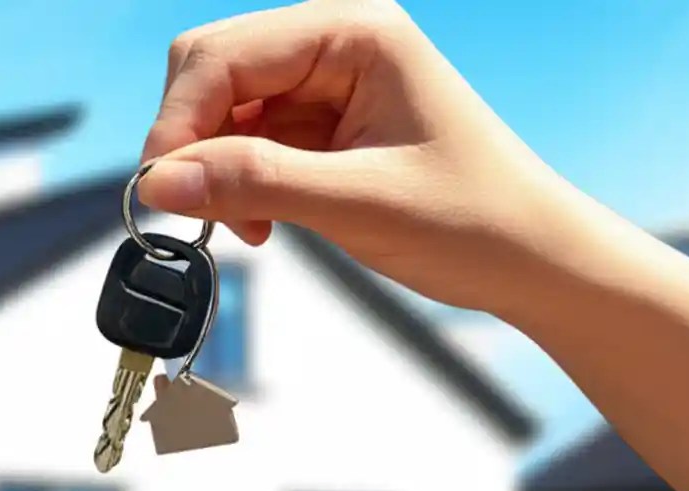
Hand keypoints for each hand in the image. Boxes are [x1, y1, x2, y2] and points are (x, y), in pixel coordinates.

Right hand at [137, 0, 591, 319]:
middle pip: (213, 73)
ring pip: (223, 113)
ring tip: (250, 226)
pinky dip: (238, 183)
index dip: (178, 122)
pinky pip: (248, 143)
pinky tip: (262, 222)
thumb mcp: (356, 203)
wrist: (532, 261)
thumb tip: (155, 183)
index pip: (223, 56)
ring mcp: (328, 86)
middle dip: (192, 142)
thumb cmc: (475, 221)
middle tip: (199, 211)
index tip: (161, 192)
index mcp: (355, 32)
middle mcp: (335, 46)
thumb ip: (252, 183)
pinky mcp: (323, 127)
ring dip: (215, 171)